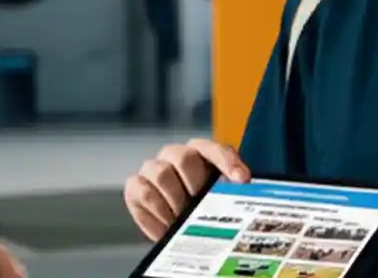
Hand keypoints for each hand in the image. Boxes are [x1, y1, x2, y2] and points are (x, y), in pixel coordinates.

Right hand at [124, 138, 250, 240]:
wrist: (175, 228)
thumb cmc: (200, 208)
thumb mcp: (218, 198)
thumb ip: (228, 190)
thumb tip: (242, 190)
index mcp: (201, 151)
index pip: (215, 149)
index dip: (228, 163)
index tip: (242, 180)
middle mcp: (175, 154)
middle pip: (184, 158)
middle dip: (195, 185)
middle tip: (201, 206)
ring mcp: (153, 168)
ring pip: (162, 174)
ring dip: (175, 201)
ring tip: (183, 220)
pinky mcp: (135, 185)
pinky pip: (143, 193)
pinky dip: (157, 213)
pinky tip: (167, 226)